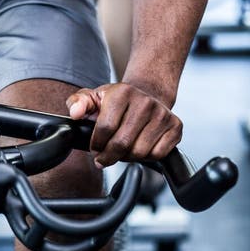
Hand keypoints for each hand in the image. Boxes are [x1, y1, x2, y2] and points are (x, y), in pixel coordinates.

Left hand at [66, 82, 181, 167]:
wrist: (147, 94)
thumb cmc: (117, 100)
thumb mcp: (94, 97)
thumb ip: (78, 103)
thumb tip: (75, 113)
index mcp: (122, 92)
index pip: (105, 127)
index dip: (96, 144)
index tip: (94, 149)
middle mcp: (145, 101)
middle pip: (123, 143)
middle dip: (109, 156)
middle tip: (103, 158)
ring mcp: (162, 114)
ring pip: (140, 152)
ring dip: (127, 157)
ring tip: (122, 150)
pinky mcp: (176, 126)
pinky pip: (158, 154)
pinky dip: (146, 158)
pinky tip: (139, 148)